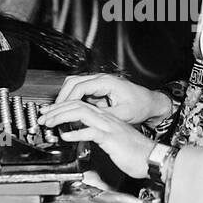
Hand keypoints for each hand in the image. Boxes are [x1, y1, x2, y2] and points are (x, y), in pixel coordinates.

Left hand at [38, 98, 153, 179]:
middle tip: (42, 116)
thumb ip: (97, 135)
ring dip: (62, 117)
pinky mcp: (112, 139)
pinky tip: (66, 137)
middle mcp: (107, 120)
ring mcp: (110, 128)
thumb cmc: (135, 153)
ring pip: (82, 114)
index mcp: (106, 119)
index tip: (49, 113)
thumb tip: (81, 135)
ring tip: (49, 123)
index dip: (62, 107)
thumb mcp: (112, 142)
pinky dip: (77, 133)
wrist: (153, 158)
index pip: (81, 105)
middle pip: (78, 105)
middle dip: (57, 109)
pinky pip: (92, 132)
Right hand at [52, 73, 170, 126]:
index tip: (60, 111)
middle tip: (52, 111)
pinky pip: (80, 90)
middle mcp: (101, 79)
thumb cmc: (140, 105)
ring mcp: (99, 82)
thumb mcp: (123, 114)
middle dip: (61, 97)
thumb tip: (87, 123)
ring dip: (64, 96)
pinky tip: (67, 110)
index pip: (80, 87)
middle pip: (72, 82)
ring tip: (57, 110)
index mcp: (106, 82)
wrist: (150, 102)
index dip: (67, 99)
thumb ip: (103, 117)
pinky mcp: (98, 88)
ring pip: (74, 84)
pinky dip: (71, 98)